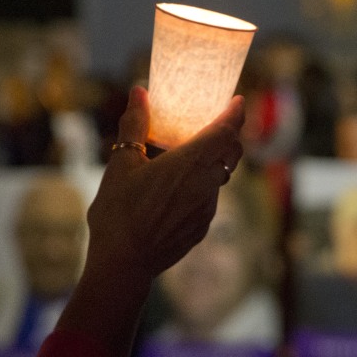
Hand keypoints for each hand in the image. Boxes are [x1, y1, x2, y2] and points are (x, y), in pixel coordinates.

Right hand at [86, 86, 245, 281]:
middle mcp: (207, 185)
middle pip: (232, 154)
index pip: (226, 132)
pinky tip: (178, 191)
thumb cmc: (119, 212)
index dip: (236, 114)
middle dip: (229, 136)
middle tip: (217, 125)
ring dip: (213, 163)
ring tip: (189, 158)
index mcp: (190, 163)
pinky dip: (201, 187)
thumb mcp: (121, 163)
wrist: (123, 263)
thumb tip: (139, 92)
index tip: (238, 102)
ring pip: (220, 178)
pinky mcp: (202, 228)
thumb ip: (135, 125)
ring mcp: (207, 209)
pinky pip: (209, 199)